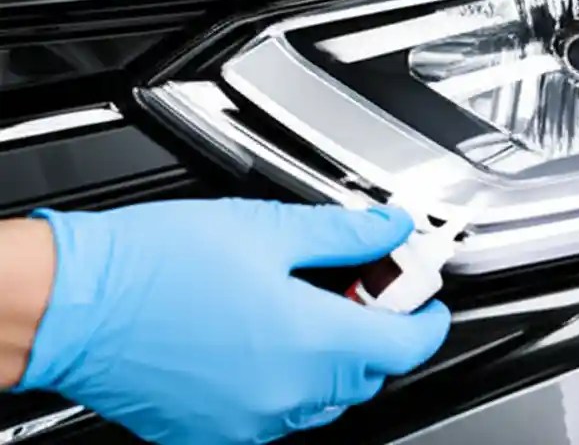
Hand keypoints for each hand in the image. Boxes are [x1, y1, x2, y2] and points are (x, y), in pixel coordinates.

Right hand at [14, 199, 448, 444]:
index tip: (427, 303)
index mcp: (314, 344)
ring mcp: (250, 421)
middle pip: (367, 373)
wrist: (75, 305)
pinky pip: (275, 413)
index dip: (428, 321)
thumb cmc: (156, 266)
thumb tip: (391, 231)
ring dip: (331, 359)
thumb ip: (344, 235)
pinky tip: (261, 339)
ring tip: (303, 308)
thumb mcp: (268, 229)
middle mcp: (288, 395)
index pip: (406, 346)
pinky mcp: (214, 432)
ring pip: (323, 397)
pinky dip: (286, 381)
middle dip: (376, 332)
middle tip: (357, 288)